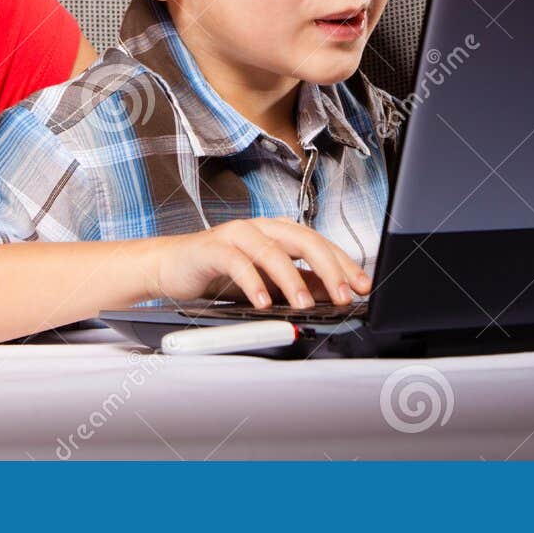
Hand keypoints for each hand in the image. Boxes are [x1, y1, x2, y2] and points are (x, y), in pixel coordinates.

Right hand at [146, 218, 371, 309]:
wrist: (171, 267)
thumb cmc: (219, 272)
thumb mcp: (267, 282)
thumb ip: (297, 283)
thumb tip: (332, 293)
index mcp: (278, 233)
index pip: (320, 244)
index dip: (344, 264)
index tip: (362, 286)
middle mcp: (261, 228)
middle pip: (303, 240)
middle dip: (328, 268)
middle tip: (343, 295)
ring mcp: (236, 235)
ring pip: (272, 250)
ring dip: (292, 279)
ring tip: (305, 304)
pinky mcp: (212, 248)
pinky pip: (237, 262)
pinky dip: (252, 283)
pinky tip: (263, 302)